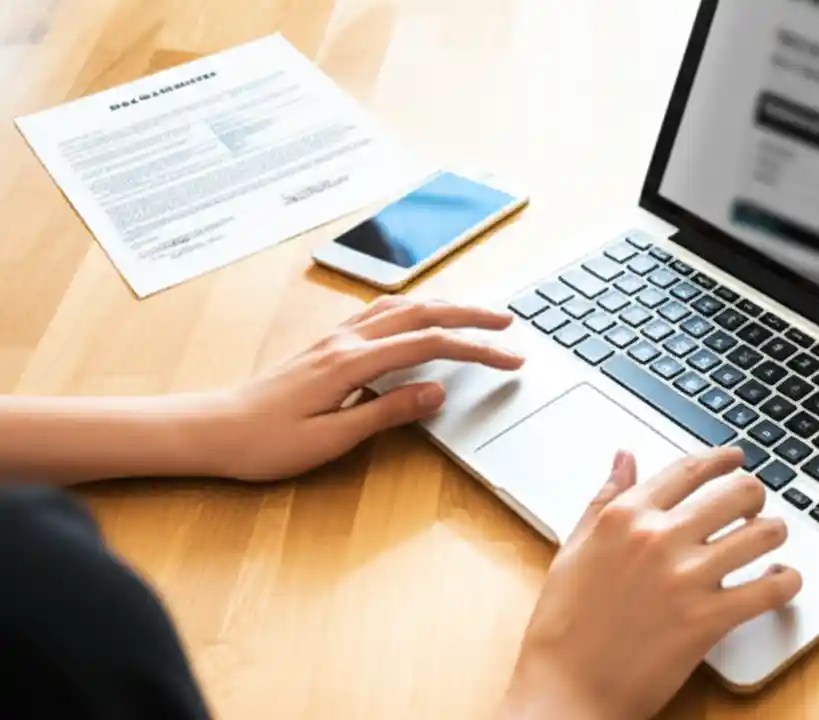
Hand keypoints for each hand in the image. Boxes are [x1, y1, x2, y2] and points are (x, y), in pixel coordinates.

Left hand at [208, 296, 523, 480]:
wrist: (212, 429)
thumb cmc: (265, 443)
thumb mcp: (331, 438)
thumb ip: (387, 411)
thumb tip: (436, 390)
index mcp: (352, 363)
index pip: (431, 345)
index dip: (477, 349)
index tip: (511, 359)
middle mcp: (346, 340)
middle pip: (422, 312)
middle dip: (471, 315)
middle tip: (510, 324)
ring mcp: (335, 338)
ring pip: (401, 306)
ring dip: (443, 305)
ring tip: (475, 313)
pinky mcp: (327, 345)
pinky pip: (380, 313)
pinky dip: (412, 308)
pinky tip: (418, 316)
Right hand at [500, 448, 802, 719]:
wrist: (567, 689)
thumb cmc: (564, 628)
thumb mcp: (574, 551)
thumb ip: (603, 501)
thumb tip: (624, 459)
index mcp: (624, 518)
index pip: (688, 470)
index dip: (721, 459)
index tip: (735, 458)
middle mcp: (659, 538)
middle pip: (736, 492)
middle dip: (754, 496)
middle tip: (753, 508)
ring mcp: (687, 578)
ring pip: (764, 533)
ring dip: (775, 534)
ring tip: (769, 543)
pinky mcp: (709, 619)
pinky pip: (771, 589)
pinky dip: (787, 581)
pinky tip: (783, 580)